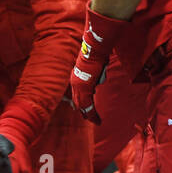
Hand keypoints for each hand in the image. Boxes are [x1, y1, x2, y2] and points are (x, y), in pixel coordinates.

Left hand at [70, 8, 120, 122]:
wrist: (95, 51)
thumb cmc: (97, 56)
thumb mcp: (95, 68)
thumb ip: (95, 76)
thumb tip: (97, 82)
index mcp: (76, 78)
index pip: (77, 94)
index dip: (81, 103)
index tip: (84, 110)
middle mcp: (74, 83)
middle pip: (78, 102)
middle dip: (84, 111)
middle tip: (90, 119)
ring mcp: (78, 87)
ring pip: (82, 105)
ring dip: (89, 114)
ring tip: (96, 121)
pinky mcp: (84, 89)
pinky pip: (88, 105)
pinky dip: (92, 113)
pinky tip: (96, 119)